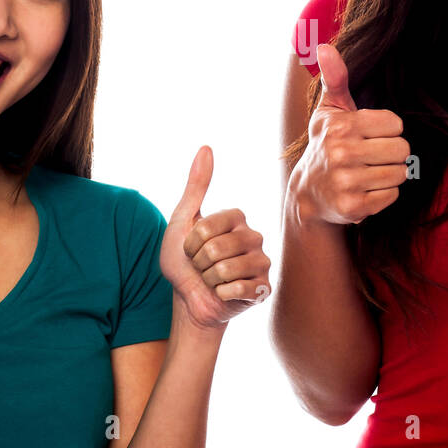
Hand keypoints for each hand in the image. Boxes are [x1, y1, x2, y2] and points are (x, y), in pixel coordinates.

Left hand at [160, 146, 269, 329]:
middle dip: (199, 263)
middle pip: (216, 249)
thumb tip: (206, 147)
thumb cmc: (184, 261)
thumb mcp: (183, 220)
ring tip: (212, 280)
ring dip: (209, 280)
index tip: (192, 248)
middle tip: (202, 267)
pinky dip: (222, 294)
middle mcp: (254, 236)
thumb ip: (196, 185)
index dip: (191, 243)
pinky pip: (238, 288)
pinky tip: (225, 293)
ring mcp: (262, 262)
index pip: (207, 227)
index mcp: (237, 218)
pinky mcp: (264, 287)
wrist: (189, 300)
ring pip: (226, 269)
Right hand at [290, 43, 411, 225]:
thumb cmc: (326, 143)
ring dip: (389, 174)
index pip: (396, 124)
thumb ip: (335, 78)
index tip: (368, 135)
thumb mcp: (330, 110)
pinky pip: (392, 195)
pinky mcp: (354, 207)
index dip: (386, 130)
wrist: (309, 192)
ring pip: (400, 173)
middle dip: (392, 153)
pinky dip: (383, 194)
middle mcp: (342, 153)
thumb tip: (324, 46)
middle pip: (403, 149)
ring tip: (368, 172)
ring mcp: (347, 182)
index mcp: (342, 126)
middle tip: (372, 156)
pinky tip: (365, 190)